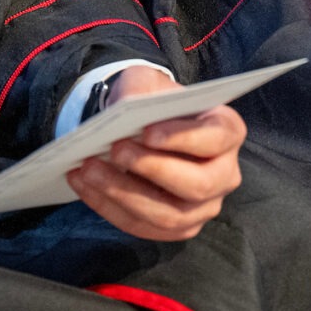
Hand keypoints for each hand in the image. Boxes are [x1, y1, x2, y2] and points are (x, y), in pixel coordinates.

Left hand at [67, 66, 244, 241]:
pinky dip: (109, 207)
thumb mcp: (147, 82)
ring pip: (168, 214)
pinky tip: (83, 184)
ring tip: (88, 169)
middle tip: (115, 150)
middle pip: (197, 185)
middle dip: (152, 169)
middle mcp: (224, 174)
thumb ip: (140, 89)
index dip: (183, 138)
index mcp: (227, 131)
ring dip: (123, 193)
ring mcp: (203, 207)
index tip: (147, 132)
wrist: (143, 127)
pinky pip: (143, 227)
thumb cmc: (153, 103)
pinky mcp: (176, 227)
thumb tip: (125, 108)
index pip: (215, 139)